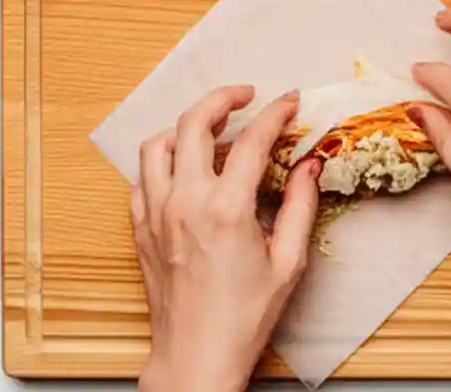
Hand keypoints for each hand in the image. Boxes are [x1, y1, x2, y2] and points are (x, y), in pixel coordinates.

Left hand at [132, 86, 321, 391]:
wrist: (196, 356)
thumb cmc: (243, 318)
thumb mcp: (288, 262)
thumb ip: (299, 205)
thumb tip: (310, 165)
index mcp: (226, 209)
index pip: (251, 139)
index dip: (275, 114)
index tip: (289, 103)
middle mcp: (185, 202)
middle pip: (195, 123)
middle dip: (223, 98)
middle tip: (245, 96)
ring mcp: (156, 213)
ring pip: (158, 143)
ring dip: (185, 125)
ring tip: (210, 126)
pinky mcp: (141, 228)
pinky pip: (142, 177)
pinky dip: (162, 160)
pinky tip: (183, 166)